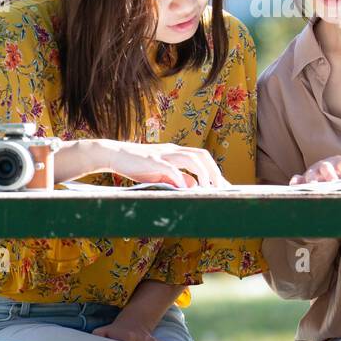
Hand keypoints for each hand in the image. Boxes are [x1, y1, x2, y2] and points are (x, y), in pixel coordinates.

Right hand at [73, 138, 228, 187]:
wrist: (115, 155)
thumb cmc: (138, 166)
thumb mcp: (161, 174)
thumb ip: (177, 178)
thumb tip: (193, 186)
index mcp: (177, 153)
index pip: (203, 159)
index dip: (216, 172)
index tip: (225, 188)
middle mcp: (173, 150)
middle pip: (202, 155)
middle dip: (214, 172)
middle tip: (221, 189)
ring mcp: (163, 154)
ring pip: (190, 158)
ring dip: (201, 173)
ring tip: (207, 189)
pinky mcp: (151, 160)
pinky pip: (169, 167)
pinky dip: (178, 176)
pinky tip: (183, 188)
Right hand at [290, 155, 340, 184]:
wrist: (330, 183)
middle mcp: (326, 164)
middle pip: (327, 168)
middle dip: (330, 177)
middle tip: (333, 185)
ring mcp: (312, 171)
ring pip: (311, 174)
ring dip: (312, 181)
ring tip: (313, 189)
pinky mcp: (301, 179)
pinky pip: (297, 179)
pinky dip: (296, 182)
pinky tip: (295, 187)